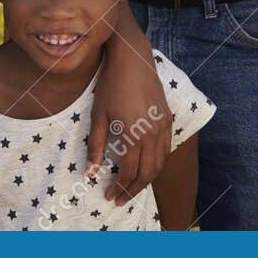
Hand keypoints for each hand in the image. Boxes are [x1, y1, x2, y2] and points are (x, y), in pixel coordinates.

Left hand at [89, 28, 171, 204]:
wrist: (132, 59)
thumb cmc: (111, 85)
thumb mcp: (98, 115)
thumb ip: (95, 145)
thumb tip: (90, 172)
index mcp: (134, 134)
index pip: (129, 171)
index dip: (119, 188)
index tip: (108, 196)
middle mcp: (153, 133)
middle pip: (148, 172)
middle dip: (134, 189)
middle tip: (120, 199)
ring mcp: (163, 125)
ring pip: (160, 163)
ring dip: (147, 179)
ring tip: (133, 187)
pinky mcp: (167, 118)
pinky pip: (166, 148)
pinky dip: (158, 163)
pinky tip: (147, 166)